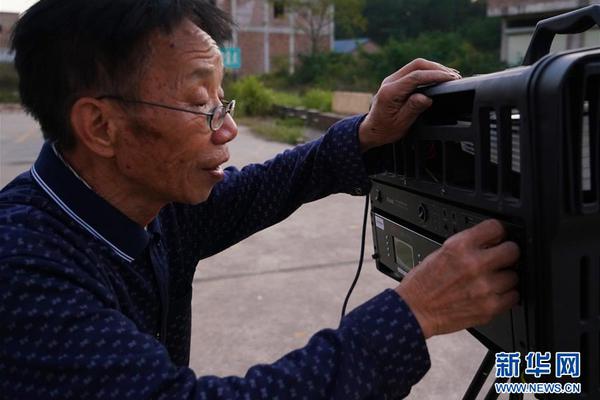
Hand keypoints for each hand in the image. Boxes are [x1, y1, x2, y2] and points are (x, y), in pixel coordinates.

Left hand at [358, 58, 460, 151]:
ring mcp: (392, 79)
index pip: (416, 77)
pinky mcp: (396, 81)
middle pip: (417, 65)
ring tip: (451, 75)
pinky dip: (428, 71)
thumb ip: (413, 109)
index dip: (435, 76)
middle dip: (438, 68)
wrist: (371, 130)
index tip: (451, 79)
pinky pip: (413, 70)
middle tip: (454, 76)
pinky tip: (439, 76)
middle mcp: (390, 82)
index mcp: (390, 92)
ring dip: (434, 68)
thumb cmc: (384, 130)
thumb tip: (427, 98)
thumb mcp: (400, 124)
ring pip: (416, 65)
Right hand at [395, 219, 519, 338]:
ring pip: (514, 276)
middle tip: (501, 259)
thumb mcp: (441, 252)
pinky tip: (492, 294)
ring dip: (505, 277)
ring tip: (491, 281)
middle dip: (507, 254)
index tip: (499, 237)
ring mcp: (484, 287)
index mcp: (459, 246)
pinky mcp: (489, 307)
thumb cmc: (423, 283)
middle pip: (512, 251)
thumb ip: (467, 246)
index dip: (499, 232)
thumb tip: (491, 242)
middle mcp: (474, 264)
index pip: (495, 227)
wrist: (415, 310)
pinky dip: (505, 295)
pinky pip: (513, 297)